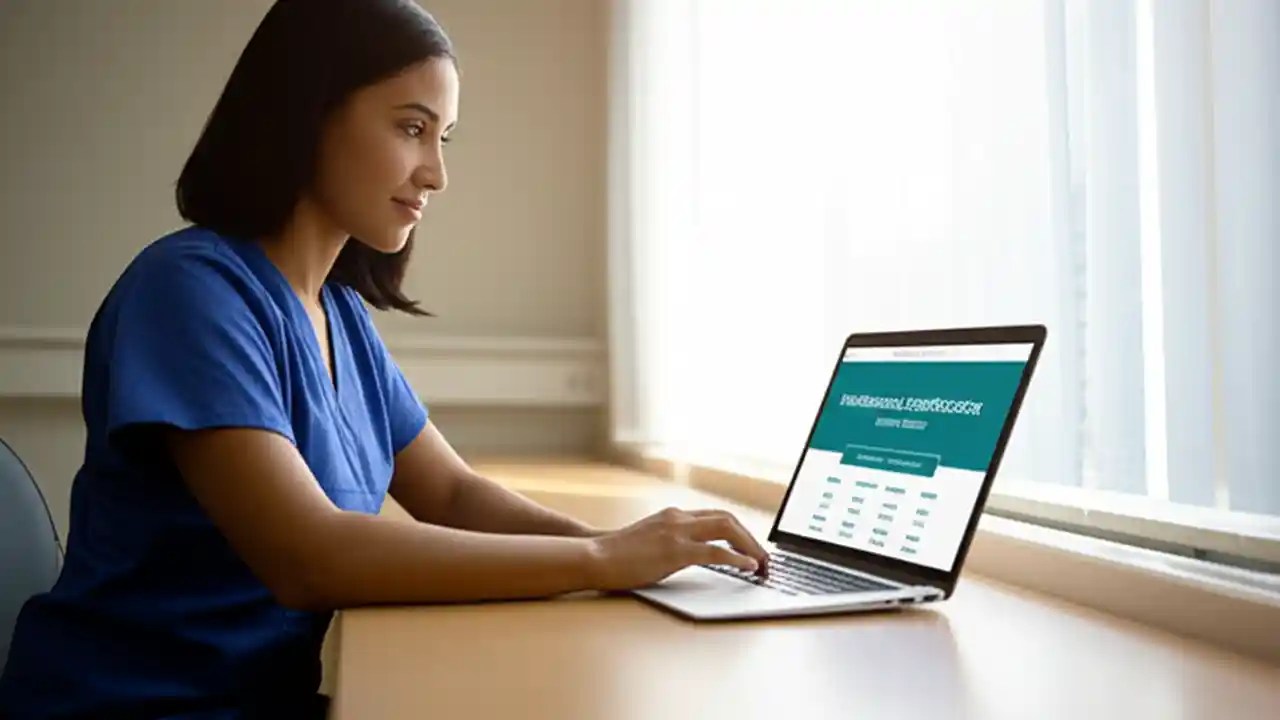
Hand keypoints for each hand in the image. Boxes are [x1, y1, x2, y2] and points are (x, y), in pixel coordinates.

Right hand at [586, 507, 770, 590]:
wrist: (596, 556)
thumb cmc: (617, 554)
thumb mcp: (650, 540)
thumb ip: (671, 541)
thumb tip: (691, 555)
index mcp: (673, 515)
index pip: (714, 516)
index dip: (738, 530)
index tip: (750, 545)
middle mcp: (678, 517)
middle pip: (727, 518)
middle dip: (750, 536)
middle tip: (764, 556)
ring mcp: (678, 532)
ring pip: (728, 528)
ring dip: (750, 545)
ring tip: (762, 562)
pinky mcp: (676, 551)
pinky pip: (716, 551)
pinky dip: (737, 558)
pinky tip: (749, 567)